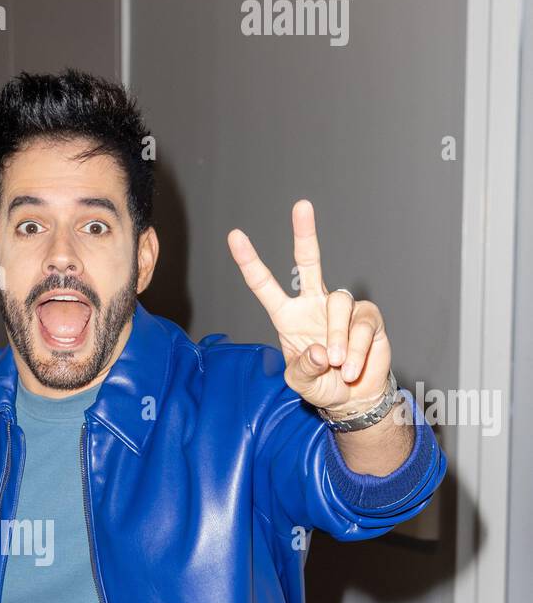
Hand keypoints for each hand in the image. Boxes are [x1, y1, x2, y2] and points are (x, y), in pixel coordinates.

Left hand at [227, 199, 391, 415]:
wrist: (354, 397)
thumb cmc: (321, 384)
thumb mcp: (301, 383)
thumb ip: (303, 369)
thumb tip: (318, 349)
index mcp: (288, 316)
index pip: (265, 285)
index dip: (250, 262)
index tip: (235, 236)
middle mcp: (314, 304)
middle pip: (309, 262)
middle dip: (305, 234)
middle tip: (301, 205)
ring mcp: (341, 308)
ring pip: (339, 305)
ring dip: (337, 339)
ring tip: (336, 366)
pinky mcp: (367, 317)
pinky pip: (360, 325)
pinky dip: (355, 351)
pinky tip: (350, 368)